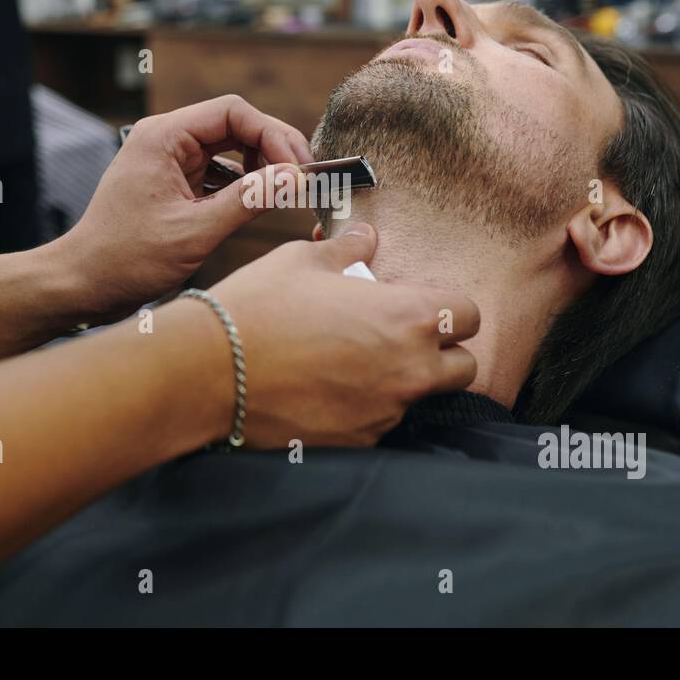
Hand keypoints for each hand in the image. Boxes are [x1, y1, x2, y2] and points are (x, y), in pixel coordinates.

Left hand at [59, 95, 313, 319]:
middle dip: (273, 148)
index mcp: (164, 136)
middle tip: (303, 179)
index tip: (297, 168)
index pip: (233, 112)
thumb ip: (247, 201)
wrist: (82, 284)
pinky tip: (260, 203)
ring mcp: (170, 160)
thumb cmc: (126, 259)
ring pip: (231, 147)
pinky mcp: (174, 182)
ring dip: (261, 166)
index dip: (273, 135)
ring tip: (287, 192)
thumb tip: (294, 178)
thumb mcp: (194, 232)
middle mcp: (166, 139)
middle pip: (236, 125)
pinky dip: (244, 184)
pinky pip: (220, 172)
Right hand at [207, 222, 479, 447]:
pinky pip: (380, 423)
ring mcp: (387, 411)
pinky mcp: (359, 442)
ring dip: (400, 382)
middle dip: (442, 353)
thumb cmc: (259, 306)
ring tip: (350, 365)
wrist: (210, 372)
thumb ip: (347, 249)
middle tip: (398, 339)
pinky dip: (365, 409)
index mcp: (409, 316)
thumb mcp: (302, 260)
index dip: (449, 309)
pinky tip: (326, 392)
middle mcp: (411, 369)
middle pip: (463, 367)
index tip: (420, 306)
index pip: (470, 315)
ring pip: (419, 397)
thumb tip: (365, 237)